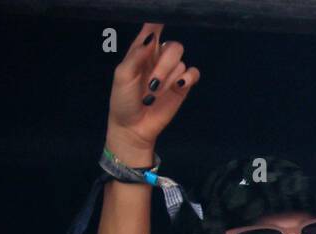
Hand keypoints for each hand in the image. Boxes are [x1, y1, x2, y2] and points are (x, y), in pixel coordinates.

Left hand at [106, 23, 200, 166]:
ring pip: (181, 61)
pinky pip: (192, 73)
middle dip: (165, 63)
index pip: (152, 30)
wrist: (133, 127)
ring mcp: (171, 73)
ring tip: (157, 92)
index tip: (159, 27)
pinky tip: (179, 87)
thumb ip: (136, 55)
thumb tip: (151, 38)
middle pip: (173, 46)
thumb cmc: (123, 100)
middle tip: (154, 82)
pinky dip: (188, 78)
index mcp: (141, 52)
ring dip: (170, 75)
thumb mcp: (122, 75)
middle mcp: (157, 59)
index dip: (157, 24)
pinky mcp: (182, 87)